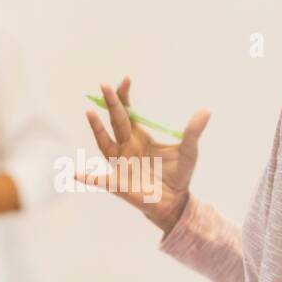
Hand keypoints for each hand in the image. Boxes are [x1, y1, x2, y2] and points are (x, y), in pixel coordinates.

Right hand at [80, 77, 209, 233]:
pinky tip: (75, 173)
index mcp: (139, 136)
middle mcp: (126, 146)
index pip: (128, 111)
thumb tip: (206, 111)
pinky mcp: (118, 183)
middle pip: (116, 121)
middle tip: (104, 85)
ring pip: (105, 144)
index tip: (125, 80)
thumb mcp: (188, 151)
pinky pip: (100, 180)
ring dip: (97, 129)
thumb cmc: (178, 175)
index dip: (124, 96)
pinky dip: (88, 177)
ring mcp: (120, 164)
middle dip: (111, 104)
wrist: (175, 201)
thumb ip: (193, 132)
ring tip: (89, 113)